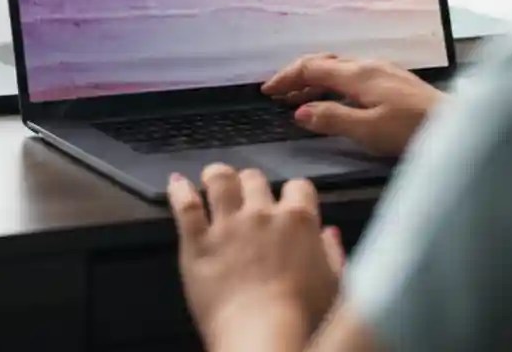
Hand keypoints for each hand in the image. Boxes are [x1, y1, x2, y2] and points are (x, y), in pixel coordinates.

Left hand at [170, 165, 345, 351]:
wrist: (262, 335)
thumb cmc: (304, 317)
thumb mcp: (336, 285)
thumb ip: (333, 254)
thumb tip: (329, 233)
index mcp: (299, 221)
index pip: (299, 186)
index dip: (294, 193)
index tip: (290, 202)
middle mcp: (262, 214)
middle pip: (255, 179)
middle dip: (252, 183)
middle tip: (248, 192)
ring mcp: (227, 225)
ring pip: (219, 180)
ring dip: (217, 175)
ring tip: (213, 176)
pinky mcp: (197, 242)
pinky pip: (185, 205)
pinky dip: (179, 190)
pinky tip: (176, 182)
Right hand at [262, 53, 444, 156]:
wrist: (456, 126)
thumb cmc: (412, 130)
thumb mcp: (367, 130)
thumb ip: (332, 118)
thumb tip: (300, 111)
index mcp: (359, 74)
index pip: (312, 66)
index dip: (286, 77)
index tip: (266, 91)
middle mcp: (369, 66)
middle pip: (325, 63)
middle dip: (298, 76)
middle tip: (278, 94)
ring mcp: (383, 71)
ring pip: (339, 69)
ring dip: (315, 81)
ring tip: (298, 99)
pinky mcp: (394, 81)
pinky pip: (353, 76)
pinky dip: (334, 85)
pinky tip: (335, 100)